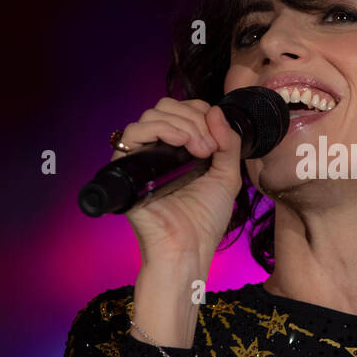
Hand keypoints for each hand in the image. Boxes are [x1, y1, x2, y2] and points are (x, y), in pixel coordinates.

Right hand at [112, 97, 243, 277]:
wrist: (188, 248)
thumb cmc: (204, 220)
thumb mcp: (227, 176)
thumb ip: (228, 143)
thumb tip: (215, 110)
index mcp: (180, 149)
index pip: (184, 110)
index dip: (201, 113)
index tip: (217, 139)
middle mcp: (158, 149)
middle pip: (166, 107)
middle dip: (194, 119)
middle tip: (209, 148)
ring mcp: (142, 157)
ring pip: (152, 115)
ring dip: (182, 124)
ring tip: (200, 150)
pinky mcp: (127, 168)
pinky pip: (132, 133)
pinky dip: (160, 129)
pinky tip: (181, 143)